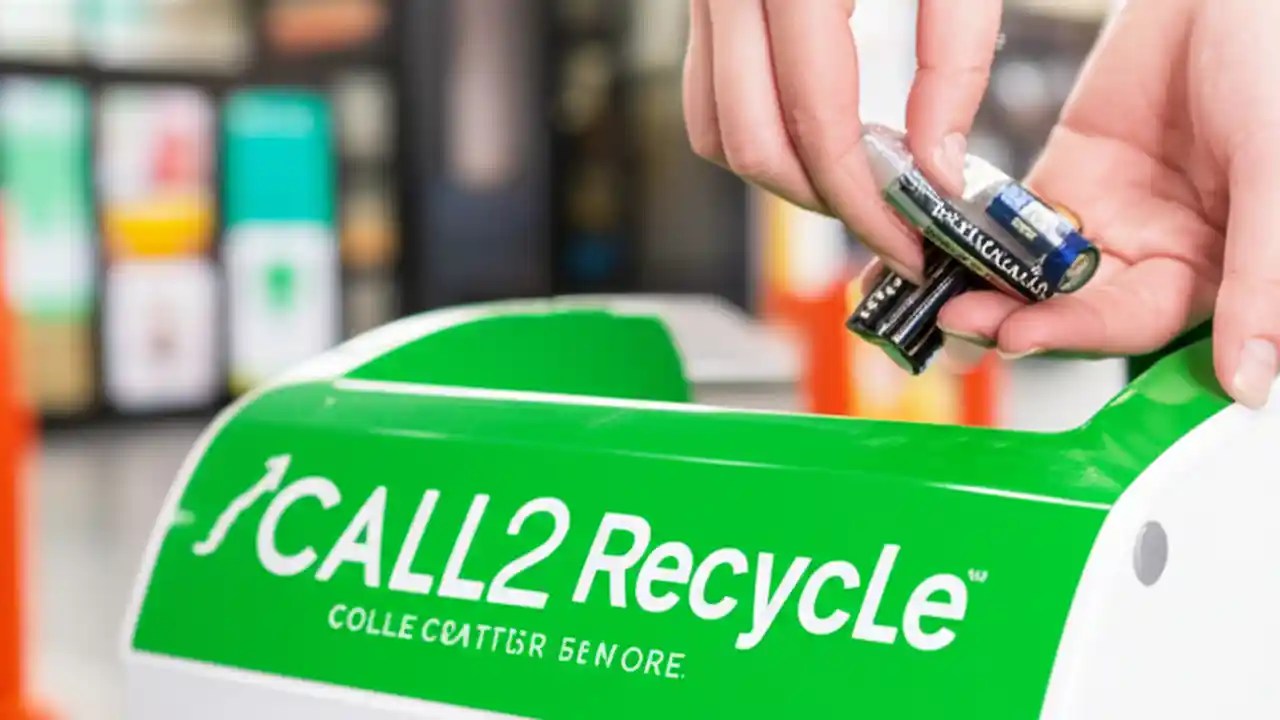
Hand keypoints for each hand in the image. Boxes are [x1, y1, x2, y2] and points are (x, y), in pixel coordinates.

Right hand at [682, 0, 1002, 282]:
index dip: (864, 202)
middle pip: (752, 145)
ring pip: (715, 131)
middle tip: (884, 227)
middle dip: (820, 202)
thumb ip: (955, 53)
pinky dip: (754, 133)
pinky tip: (818, 136)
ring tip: (851, 185)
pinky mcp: (705, 2)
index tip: (908, 245)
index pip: (818, 125)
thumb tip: (938, 166)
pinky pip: (707, 93)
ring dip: (780, 176)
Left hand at [938, 0, 1279, 408]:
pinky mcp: (1065, 176)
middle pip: (1071, 310)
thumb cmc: (1273, 64)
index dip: (1078, 334)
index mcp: (1214, 267)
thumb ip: (1262, 277)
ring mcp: (1104, 215)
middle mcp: (1155, 252)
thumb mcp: (1275, 172)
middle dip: (1013, 320)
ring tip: (935, 296)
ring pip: (1033, 273)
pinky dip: (971, 234)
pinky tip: (934, 246)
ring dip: (983, 289)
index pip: (1135, 323)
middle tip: (958, 320)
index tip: (1021, 336)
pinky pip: (1012, 218)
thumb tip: (1247, 379)